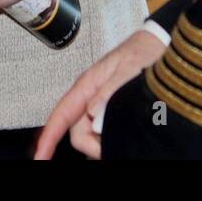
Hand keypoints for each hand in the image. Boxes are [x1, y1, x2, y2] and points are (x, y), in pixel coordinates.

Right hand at [34, 29, 164, 159]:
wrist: (161, 44)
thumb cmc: (144, 50)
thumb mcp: (130, 68)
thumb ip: (110, 91)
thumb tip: (94, 116)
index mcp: (89, 84)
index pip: (62, 114)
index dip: (48, 137)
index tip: (40, 157)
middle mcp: (91, 96)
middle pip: (78, 130)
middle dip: (90, 145)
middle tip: (110, 150)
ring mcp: (102, 104)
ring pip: (90, 133)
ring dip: (101, 142)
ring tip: (122, 140)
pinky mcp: (114, 111)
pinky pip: (104, 130)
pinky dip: (109, 138)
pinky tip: (122, 137)